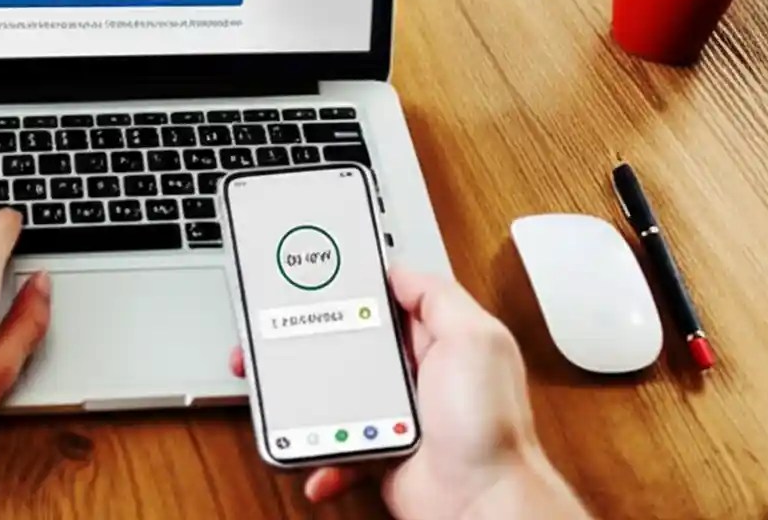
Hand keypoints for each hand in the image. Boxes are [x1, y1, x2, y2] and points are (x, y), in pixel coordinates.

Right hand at [230, 269, 585, 519]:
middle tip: (278, 336)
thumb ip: (439, 297)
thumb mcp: (476, 339)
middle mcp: (413, 373)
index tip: (313, 280)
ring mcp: (391, 413)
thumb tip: (401, 270)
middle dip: (312, 341)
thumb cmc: (489, 427)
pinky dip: (320, 452)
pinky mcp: (375, 449)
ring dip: (305, 398)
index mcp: (435, 339)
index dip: (350, 288)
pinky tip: (317, 452)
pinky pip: (334, 444)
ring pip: (332, 394)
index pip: (384, 300)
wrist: (482, 502)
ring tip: (281, 395)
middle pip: (349, 344)